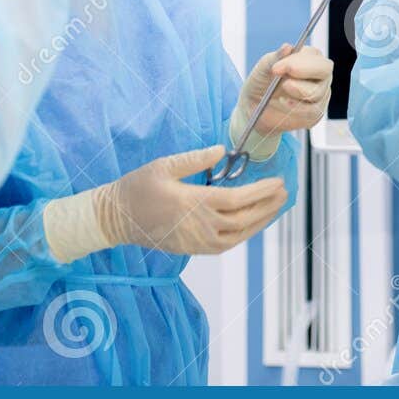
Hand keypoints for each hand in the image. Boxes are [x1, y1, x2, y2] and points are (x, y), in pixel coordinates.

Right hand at [95, 146, 288, 254]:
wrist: (115, 219)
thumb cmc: (137, 188)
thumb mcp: (163, 165)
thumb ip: (194, 158)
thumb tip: (221, 150)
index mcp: (193, 202)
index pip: (238, 199)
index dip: (261, 191)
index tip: (278, 182)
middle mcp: (199, 226)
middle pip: (244, 219)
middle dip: (267, 206)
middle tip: (284, 193)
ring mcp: (196, 241)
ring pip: (238, 236)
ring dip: (260, 222)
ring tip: (274, 207)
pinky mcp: (192, 249)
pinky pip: (225, 245)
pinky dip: (243, 235)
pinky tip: (251, 224)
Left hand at [239, 44, 332, 134]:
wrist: (257, 106)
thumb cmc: (263, 81)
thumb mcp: (264, 67)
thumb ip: (276, 57)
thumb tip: (288, 47)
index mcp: (310, 57)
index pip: (313, 56)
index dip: (297, 62)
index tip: (276, 68)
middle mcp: (319, 74)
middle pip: (324, 71)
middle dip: (304, 74)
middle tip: (285, 83)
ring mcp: (320, 93)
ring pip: (317, 92)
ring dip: (296, 93)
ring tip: (279, 96)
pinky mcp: (316, 112)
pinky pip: (313, 111)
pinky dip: (296, 108)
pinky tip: (284, 104)